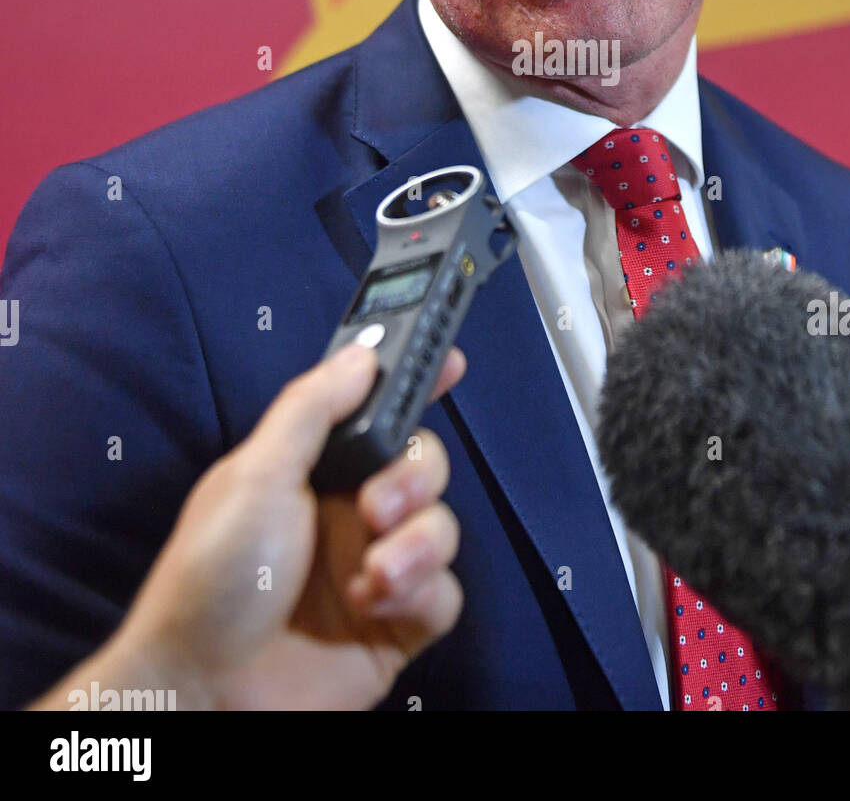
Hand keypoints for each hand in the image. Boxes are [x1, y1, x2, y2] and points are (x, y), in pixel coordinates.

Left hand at [62, 344, 465, 709]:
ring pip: (442, 525)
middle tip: (375, 505)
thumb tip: (361, 354)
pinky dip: (420, 594)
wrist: (205, 691)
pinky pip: (445, 593)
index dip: (415, 382)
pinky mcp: (396, 623)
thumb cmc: (210, 583)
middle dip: (415, 477)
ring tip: (374, 573)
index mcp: (313, 470)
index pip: (375, 410)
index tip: (449, 359)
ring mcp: (374, 567)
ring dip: (417, 544)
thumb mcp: (254, 477)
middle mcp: (347, 512)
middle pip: (422, 462)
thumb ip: (311, 408)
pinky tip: (375, 604)